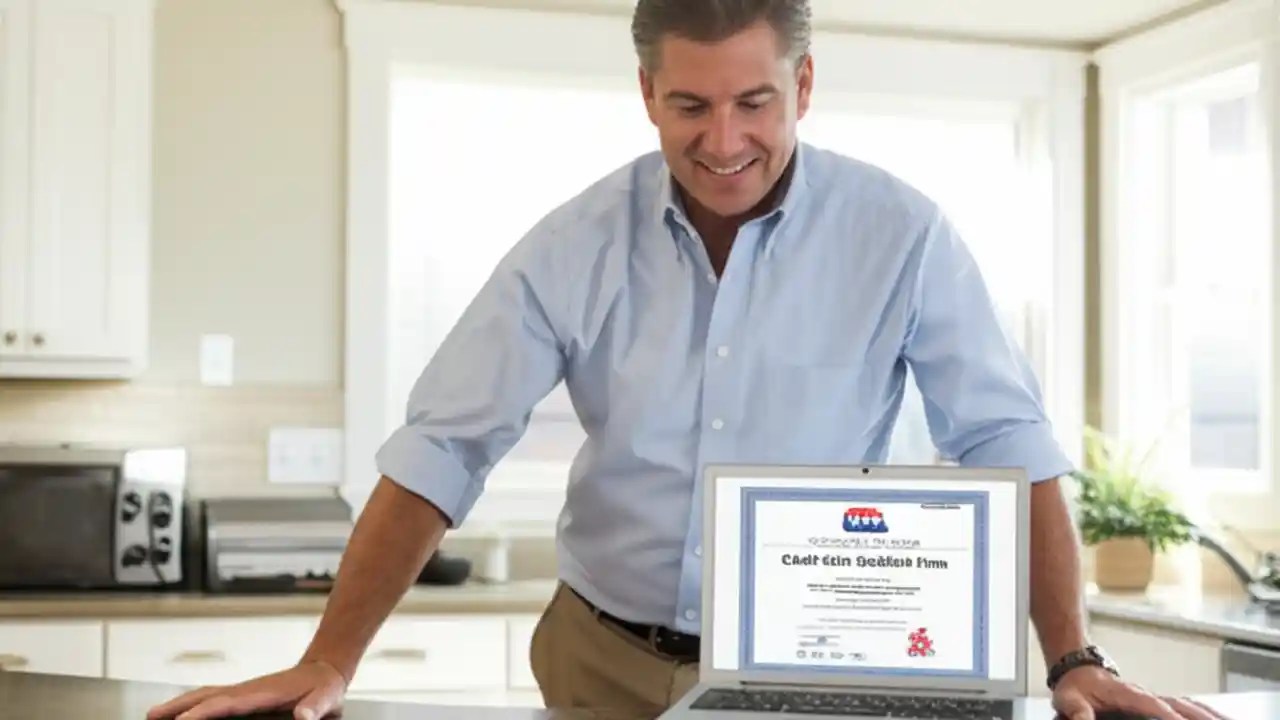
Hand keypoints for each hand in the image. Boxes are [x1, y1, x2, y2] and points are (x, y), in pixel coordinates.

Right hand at [145, 660, 347, 719]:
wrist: (324, 671)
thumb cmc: (324, 688)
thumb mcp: (326, 699)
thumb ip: (315, 707)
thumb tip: (304, 717)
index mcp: (263, 692)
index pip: (227, 702)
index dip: (204, 711)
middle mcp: (247, 690)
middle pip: (207, 695)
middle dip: (179, 706)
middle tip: (151, 717)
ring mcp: (243, 692)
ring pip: (205, 696)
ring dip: (179, 704)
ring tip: (153, 716)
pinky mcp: (243, 697)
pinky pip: (213, 700)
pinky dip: (193, 705)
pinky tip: (180, 713)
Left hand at [1052, 666, 1229, 719]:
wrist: (1080, 672)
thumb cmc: (1076, 688)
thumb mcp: (1069, 699)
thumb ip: (1076, 710)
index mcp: (1126, 693)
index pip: (1151, 704)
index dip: (1165, 714)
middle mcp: (1146, 694)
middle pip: (1180, 704)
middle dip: (1200, 716)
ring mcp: (1156, 698)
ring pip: (1190, 705)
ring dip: (1211, 714)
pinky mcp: (1160, 705)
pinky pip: (1189, 708)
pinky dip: (1206, 713)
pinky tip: (1222, 719)